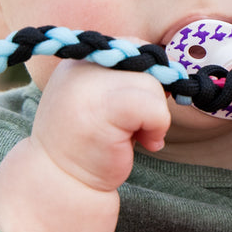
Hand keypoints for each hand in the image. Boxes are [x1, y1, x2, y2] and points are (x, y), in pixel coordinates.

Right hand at [0, 60, 170, 231]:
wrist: (61, 182)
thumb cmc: (88, 142)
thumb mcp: (100, 97)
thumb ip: (125, 78)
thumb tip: (171, 71)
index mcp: (80, 58)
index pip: (133, 49)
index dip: (146, 77)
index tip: (134, 107)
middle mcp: (83, 64)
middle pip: (146, 64)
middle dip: (151, 97)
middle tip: (133, 127)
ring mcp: (92, 84)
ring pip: (154, 85)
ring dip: (156, 116)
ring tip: (133, 136)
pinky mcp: (107, 108)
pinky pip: (155, 108)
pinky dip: (159, 127)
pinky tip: (145, 143)